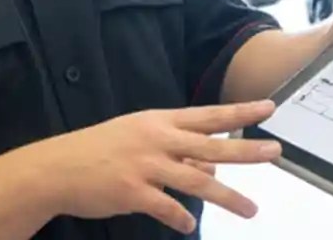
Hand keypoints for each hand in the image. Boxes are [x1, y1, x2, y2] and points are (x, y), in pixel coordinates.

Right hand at [40, 100, 280, 233]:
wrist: (56, 168)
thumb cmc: (100, 151)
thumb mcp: (140, 140)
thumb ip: (178, 153)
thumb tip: (213, 171)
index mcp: (160, 121)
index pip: (208, 115)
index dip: (239, 112)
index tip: (268, 108)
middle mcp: (157, 140)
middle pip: (211, 146)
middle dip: (246, 150)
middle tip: (275, 152)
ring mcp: (145, 166)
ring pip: (196, 181)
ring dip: (227, 197)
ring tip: (251, 209)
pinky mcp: (132, 192)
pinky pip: (166, 207)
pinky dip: (181, 218)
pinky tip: (189, 225)